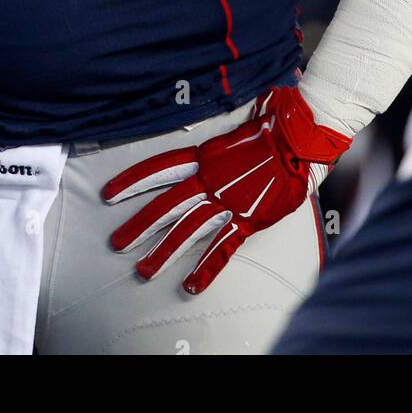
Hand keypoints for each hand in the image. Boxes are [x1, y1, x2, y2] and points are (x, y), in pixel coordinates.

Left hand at [102, 87, 350, 293]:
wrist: (302, 139)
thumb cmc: (271, 126)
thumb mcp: (232, 126)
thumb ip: (214, 138)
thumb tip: (200, 137)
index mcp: (204, 157)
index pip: (159, 169)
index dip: (133, 182)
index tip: (109, 193)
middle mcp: (210, 182)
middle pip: (166, 206)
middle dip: (139, 226)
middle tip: (116, 243)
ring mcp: (228, 203)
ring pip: (188, 232)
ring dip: (164, 253)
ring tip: (143, 271)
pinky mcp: (248, 221)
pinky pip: (223, 249)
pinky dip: (206, 269)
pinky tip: (190, 286)